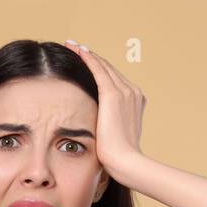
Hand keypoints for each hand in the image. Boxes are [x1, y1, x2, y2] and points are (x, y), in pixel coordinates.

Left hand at [65, 39, 145, 183]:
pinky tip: (75, 50)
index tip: (84, 61)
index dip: (98, 68)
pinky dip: (86, 58)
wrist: (125, 161)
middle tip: (74, 47)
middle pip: (108, 69)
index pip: (113, 79)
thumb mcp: (114, 136)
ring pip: (102, 66)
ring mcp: (125, 91)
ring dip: (86, 53)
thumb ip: (108, 126)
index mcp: (135, 100)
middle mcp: (132, 91)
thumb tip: (96, 129)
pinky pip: (97, 69)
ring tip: (71, 45)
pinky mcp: (112, 94)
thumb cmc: (118, 157)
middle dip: (91, 57)